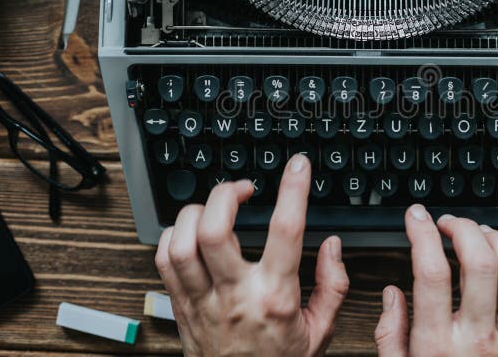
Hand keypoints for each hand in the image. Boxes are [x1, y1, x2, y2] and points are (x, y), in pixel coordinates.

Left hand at [155, 154, 348, 356]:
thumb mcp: (321, 331)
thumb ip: (333, 285)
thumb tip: (332, 246)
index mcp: (274, 298)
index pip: (286, 231)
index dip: (293, 191)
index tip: (298, 167)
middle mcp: (235, 296)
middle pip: (215, 230)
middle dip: (227, 194)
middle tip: (243, 189)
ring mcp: (202, 301)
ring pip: (182, 243)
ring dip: (197, 212)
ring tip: (215, 207)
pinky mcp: (181, 307)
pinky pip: (164, 262)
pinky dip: (173, 236)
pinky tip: (192, 232)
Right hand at [374, 205, 497, 356]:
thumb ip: (389, 336)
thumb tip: (391, 293)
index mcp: (437, 345)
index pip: (431, 273)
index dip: (423, 234)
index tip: (417, 217)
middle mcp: (477, 339)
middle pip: (479, 264)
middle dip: (463, 228)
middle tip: (449, 222)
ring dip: (497, 241)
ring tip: (479, 234)